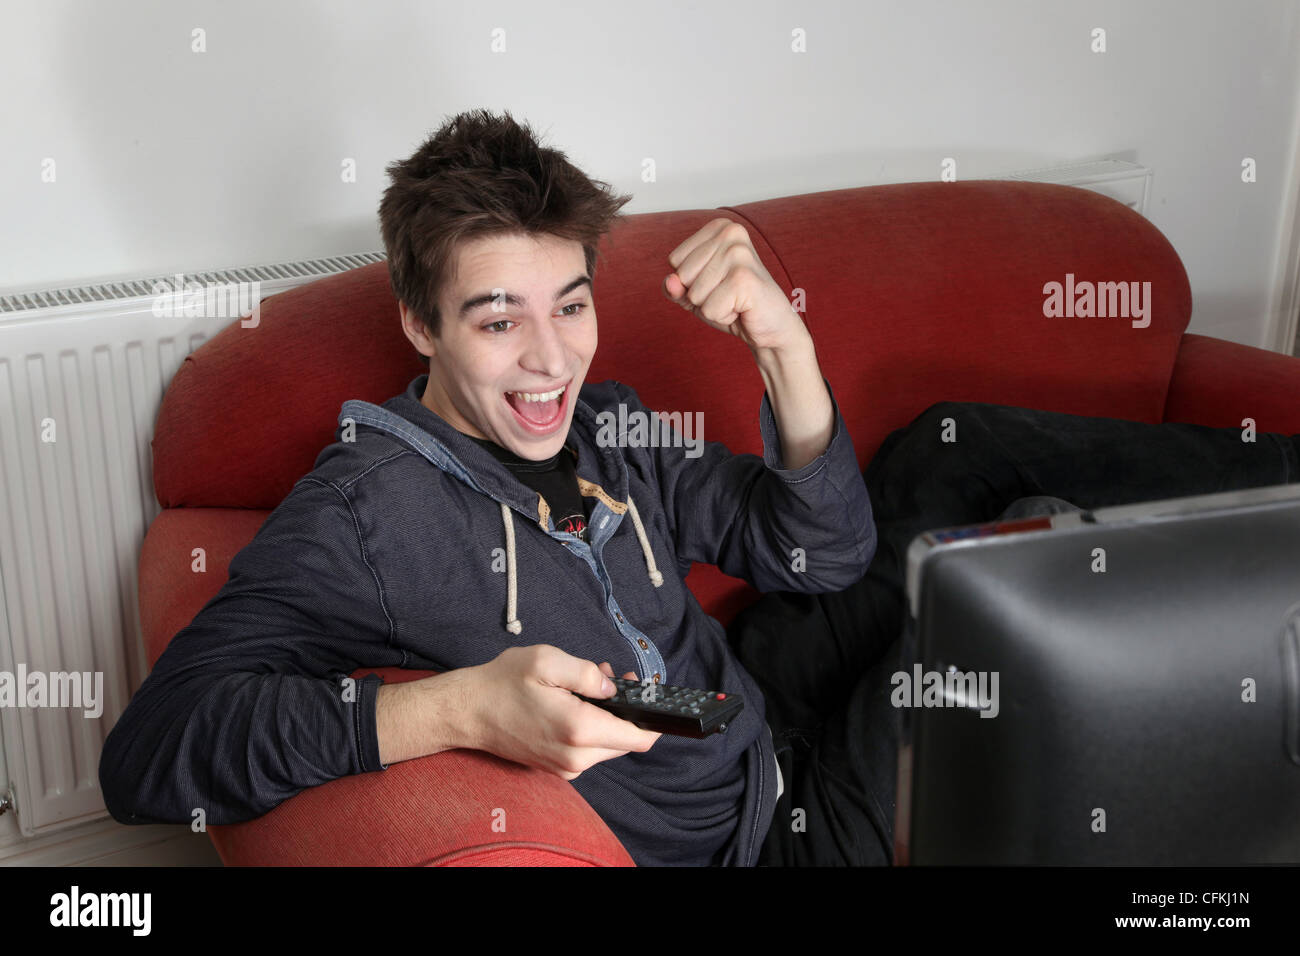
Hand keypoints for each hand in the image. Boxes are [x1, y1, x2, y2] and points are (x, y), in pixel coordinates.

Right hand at [466, 645, 660, 780]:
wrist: (467, 713)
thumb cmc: (502, 684)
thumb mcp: (546, 661)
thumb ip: (588, 673)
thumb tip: (613, 687)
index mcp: (579, 730)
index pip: (639, 738)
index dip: (651, 716)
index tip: (643, 691)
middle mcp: (577, 758)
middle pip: (625, 741)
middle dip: (624, 709)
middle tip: (605, 676)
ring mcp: (567, 767)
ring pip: (607, 745)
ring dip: (605, 716)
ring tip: (585, 685)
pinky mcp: (558, 768)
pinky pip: (588, 749)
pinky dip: (589, 727)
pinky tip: (572, 703)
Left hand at [663, 218, 807, 353]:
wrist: (772, 327)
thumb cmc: (733, 305)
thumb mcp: (696, 294)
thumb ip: (676, 288)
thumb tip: (670, 281)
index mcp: (719, 227)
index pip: (675, 260)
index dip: (691, 282)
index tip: (718, 283)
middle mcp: (731, 232)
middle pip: (683, 276)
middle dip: (701, 296)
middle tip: (729, 295)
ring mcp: (738, 254)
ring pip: (695, 294)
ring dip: (713, 307)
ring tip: (736, 301)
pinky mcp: (744, 279)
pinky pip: (709, 309)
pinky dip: (723, 317)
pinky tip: (743, 309)